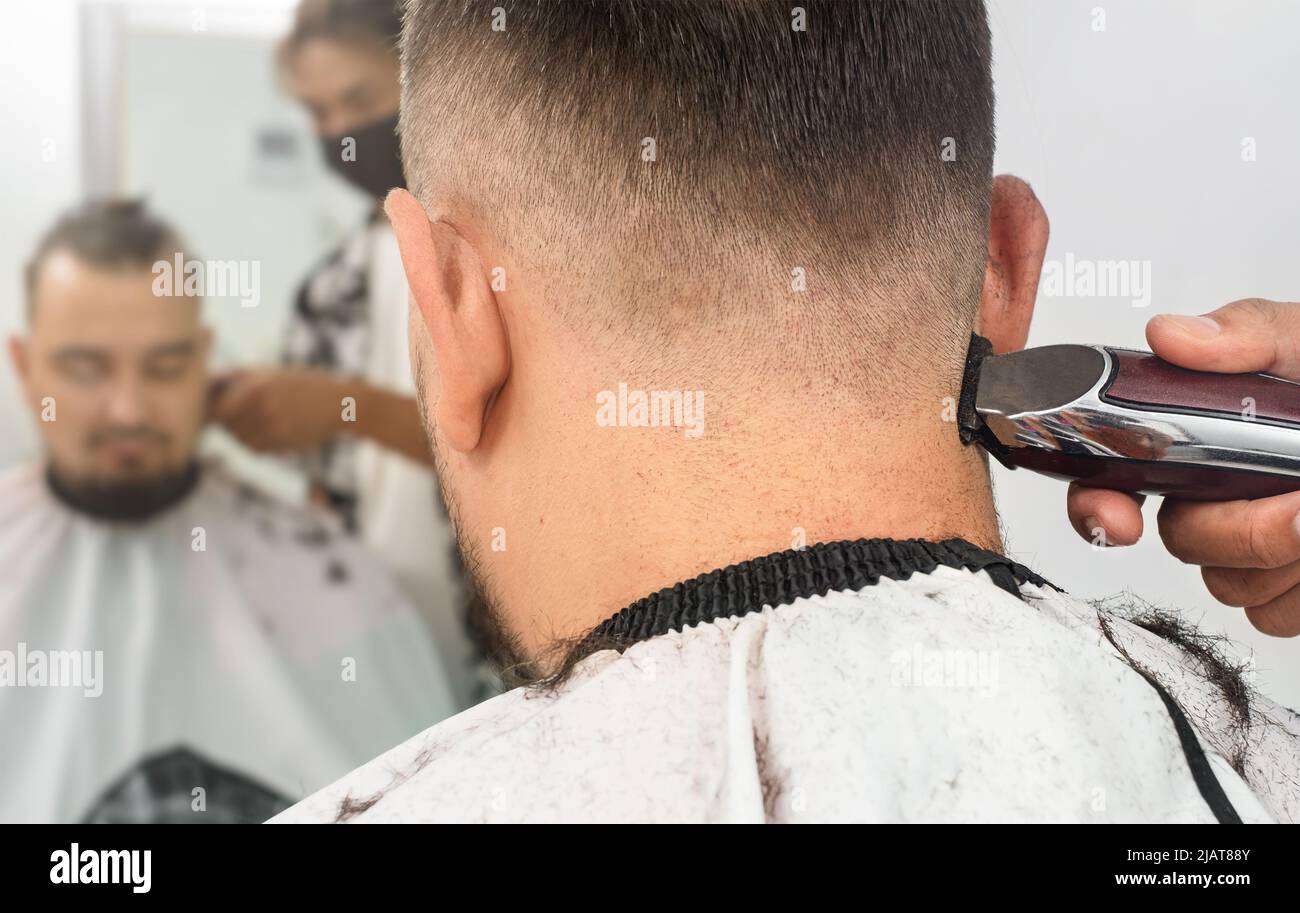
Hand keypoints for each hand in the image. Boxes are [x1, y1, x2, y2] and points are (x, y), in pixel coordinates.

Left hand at [209, 367, 350, 453]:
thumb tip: (197, 388)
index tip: (215, 410)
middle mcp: (264, 408)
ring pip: (240, 439)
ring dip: (244, 432)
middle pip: (227, 425)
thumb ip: (229, 379)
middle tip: (248, 410)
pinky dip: (258, 442)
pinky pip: (255, 448)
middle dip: (230, 420)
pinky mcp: (282, 445)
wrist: (338, 404)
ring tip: (265, 417)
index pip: (217, 409)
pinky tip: (275, 429)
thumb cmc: (297, 383)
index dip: (213, 411)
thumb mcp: (265, 372)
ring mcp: (275, 428)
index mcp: (257, 386)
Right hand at [1066, 298, 1299, 635]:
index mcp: (1204, 434)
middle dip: (1241, 528)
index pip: (1108, 479)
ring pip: (1229, 586)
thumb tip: (1174, 337)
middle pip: (1181, 542)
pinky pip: (1275, 616)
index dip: (1098, 506)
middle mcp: (1218, 493)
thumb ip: (1250, 333)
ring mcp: (1255, 550)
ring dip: (1286, 557)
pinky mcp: (1291, 594)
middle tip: (1297, 501)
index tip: (1123, 515)